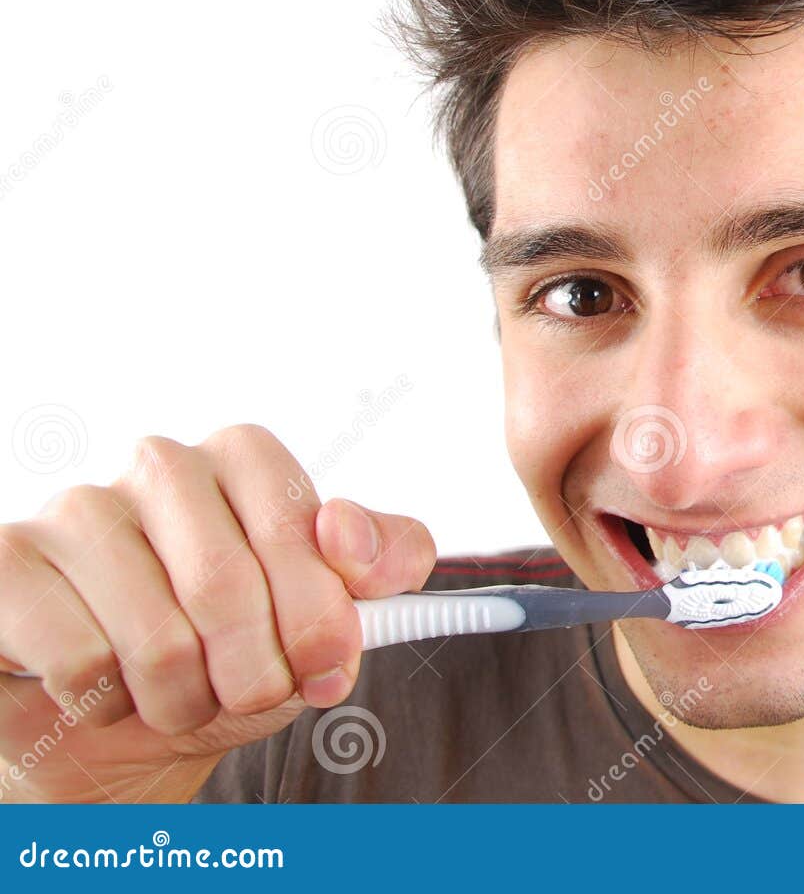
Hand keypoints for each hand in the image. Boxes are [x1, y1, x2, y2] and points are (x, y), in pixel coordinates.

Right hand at [0, 424, 434, 802]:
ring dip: (183, 699)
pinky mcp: (11, 563)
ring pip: (155, 635)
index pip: (292, 516)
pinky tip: (106, 687)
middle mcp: (160, 467)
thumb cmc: (234, 654)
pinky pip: (80, 658)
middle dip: (255, 671)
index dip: (316, 606)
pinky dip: (108, 701)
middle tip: (251, 693)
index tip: (329, 661)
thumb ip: (383, 563)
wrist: (130, 726)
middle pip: (224, 582)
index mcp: (241, 461)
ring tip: (179, 696)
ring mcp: (77, 511)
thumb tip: (351, 533)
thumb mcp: (330, 615)